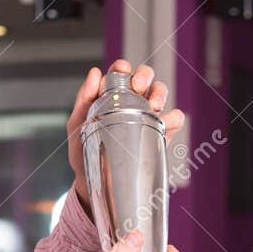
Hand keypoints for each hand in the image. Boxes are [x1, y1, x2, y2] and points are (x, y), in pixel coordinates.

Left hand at [66, 60, 185, 209]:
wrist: (93, 184)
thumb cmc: (82, 152)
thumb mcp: (77, 125)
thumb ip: (83, 100)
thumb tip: (95, 73)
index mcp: (111, 95)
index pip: (121, 72)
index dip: (124, 67)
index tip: (123, 72)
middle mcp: (132, 102)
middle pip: (146, 78)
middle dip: (145, 77)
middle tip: (138, 88)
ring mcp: (147, 117)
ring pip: (162, 94)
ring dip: (160, 94)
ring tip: (153, 106)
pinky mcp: (160, 135)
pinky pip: (175, 120)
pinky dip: (175, 117)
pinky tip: (167, 123)